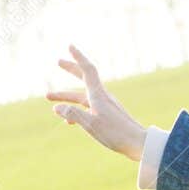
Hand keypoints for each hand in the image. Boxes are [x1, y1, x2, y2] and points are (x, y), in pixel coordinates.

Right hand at [48, 46, 147, 160]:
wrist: (140, 144)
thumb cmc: (116, 134)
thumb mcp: (91, 124)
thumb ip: (73, 114)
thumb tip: (57, 108)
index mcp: (98, 95)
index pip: (87, 70)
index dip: (78, 57)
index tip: (70, 45)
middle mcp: (102, 97)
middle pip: (85, 78)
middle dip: (71, 70)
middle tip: (58, 61)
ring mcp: (105, 106)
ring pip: (82, 96)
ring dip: (66, 96)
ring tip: (48, 97)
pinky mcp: (108, 116)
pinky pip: (88, 108)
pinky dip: (76, 110)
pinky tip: (68, 121)